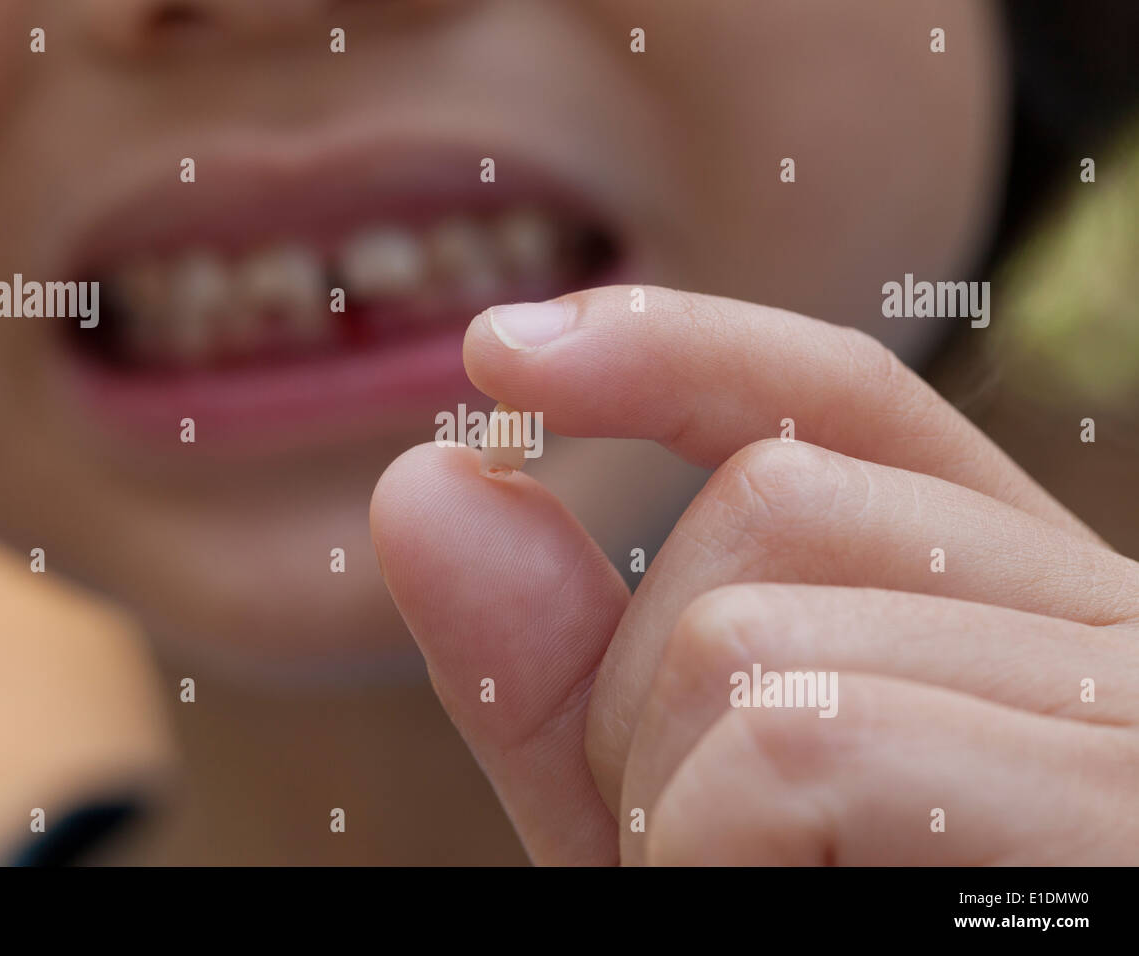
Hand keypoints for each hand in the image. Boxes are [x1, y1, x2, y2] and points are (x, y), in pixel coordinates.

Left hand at [370, 286, 1138, 864]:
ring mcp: (1131, 721)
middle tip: (707, 865)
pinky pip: (796, 747)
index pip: (844, 409)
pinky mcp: (1119, 819)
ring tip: (767, 901)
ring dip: (673, 812)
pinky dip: (706, 857)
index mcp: (1011, 623)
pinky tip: (789, 912)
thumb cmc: (823, 931)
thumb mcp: (676, 833)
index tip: (505, 353)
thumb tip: (429, 481)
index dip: (676, 353)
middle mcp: (1107, 639)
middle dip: (643, 702)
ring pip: (751, 636)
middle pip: (767, 514)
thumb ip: (559, 678)